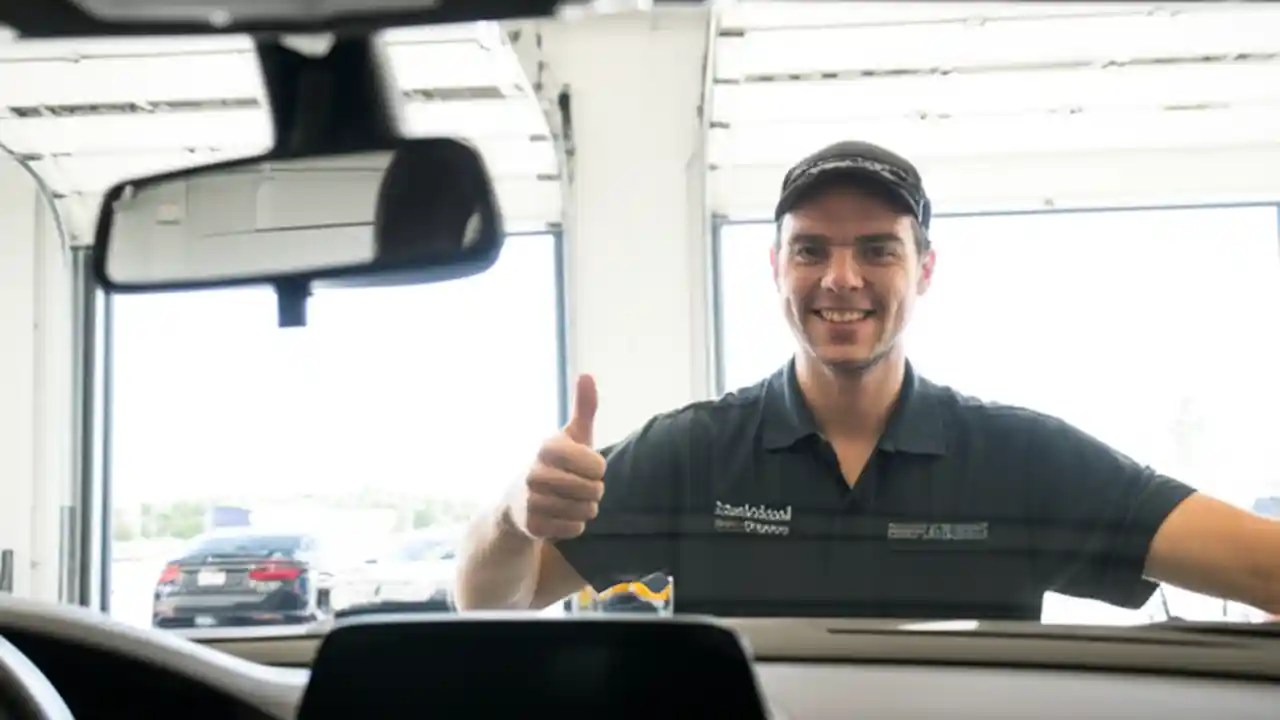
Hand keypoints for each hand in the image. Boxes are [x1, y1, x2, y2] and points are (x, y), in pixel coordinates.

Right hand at [506, 374, 606, 539]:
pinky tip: (559, 515)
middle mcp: (535, 473)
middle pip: (594, 490)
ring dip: (585, 508)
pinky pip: (575, 528)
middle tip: (579, 487)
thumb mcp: (570, 436)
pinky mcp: (532, 526)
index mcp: (548, 447)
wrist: (516, 502)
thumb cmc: (554, 464)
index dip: (597, 468)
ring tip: (569, 500)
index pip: (597, 465)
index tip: (585, 466)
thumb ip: (584, 408)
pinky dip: (573, 525)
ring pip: (586, 511)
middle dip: (593, 491)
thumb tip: (587, 375)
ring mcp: (532, 500)